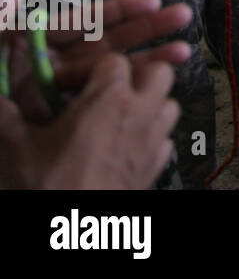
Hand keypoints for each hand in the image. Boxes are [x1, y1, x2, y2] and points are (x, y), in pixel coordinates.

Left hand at [0, 0, 191, 123]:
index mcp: (28, 46)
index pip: (79, 21)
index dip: (117, 10)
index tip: (152, 1)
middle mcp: (47, 68)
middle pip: (104, 44)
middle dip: (146, 31)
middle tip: (183, 18)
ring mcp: (56, 98)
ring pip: (109, 75)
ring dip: (147, 63)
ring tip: (183, 54)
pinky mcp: (60, 125)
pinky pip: (100, 106)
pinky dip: (130, 97)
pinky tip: (156, 89)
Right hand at [0, 55, 179, 188]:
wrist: (76, 229)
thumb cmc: (50, 185)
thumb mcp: (17, 147)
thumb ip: (5, 117)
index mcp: (109, 99)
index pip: (114, 61)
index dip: (91, 69)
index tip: (69, 87)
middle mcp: (140, 113)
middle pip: (159, 73)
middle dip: (138, 76)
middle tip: (108, 92)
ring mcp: (154, 140)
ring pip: (169, 105)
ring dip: (150, 105)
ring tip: (120, 117)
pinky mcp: (157, 166)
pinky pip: (166, 139)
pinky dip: (152, 137)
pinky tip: (127, 146)